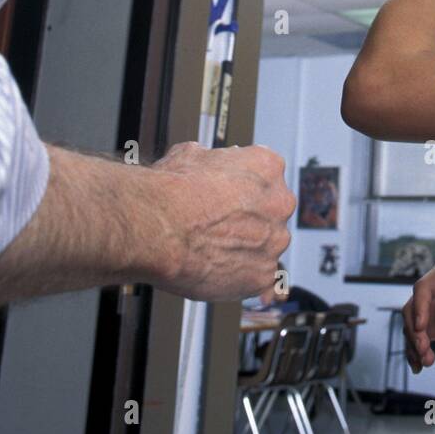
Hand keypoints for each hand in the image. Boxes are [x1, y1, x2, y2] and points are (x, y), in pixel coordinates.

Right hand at [152, 141, 295, 302]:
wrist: (155, 229)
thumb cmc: (169, 192)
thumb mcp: (191, 154)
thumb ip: (214, 160)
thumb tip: (209, 161)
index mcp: (268, 167)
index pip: (267, 177)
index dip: (245, 189)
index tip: (232, 198)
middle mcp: (279, 202)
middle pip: (271, 213)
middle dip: (250, 220)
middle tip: (220, 226)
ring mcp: (274, 241)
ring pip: (266, 247)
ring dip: (246, 249)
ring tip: (213, 251)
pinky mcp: (262, 275)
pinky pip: (259, 279)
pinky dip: (242, 279)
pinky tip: (219, 273)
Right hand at [402, 262, 434, 372]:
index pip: (422, 288)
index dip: (419, 307)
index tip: (421, 327)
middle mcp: (430, 292)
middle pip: (411, 310)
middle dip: (414, 331)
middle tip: (424, 349)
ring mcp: (429, 310)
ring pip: (411, 327)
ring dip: (414, 345)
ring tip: (427, 362)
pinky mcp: (433, 327)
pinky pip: (418, 340)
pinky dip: (416, 353)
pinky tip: (418, 367)